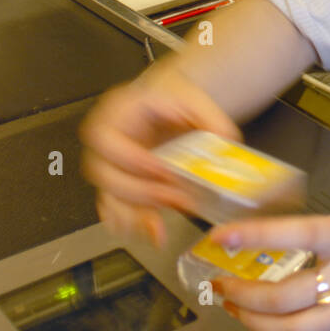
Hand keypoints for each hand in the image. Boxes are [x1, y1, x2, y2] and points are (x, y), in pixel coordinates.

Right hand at [80, 66, 241, 246]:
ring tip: (159, 228)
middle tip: (171, 197)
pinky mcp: (117, 183)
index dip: (130, 159)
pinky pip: (113, 207)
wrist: (166, 103)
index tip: (162, 170)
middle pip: (103, 172)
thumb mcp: (195, 100)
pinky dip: (129, 222)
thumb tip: (226, 144)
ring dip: (133, 214)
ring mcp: (109, 163)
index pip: (105, 138)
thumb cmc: (174, 100)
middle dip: (138, 191)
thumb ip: (212, 120)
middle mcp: (106, 139)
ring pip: (106, 195)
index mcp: (118, 111)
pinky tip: (149, 230)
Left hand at [209, 196, 329, 330]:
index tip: (222, 237)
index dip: (254, 237)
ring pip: (297, 330)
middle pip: (286, 296)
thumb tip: (285, 238)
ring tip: (237, 310)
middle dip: (244, 294)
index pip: (294, 234)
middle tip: (222, 284)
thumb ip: (326, 229)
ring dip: (258, 323)